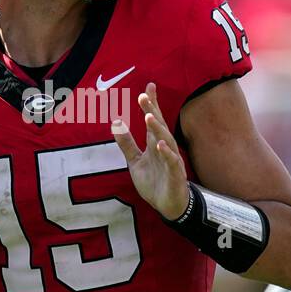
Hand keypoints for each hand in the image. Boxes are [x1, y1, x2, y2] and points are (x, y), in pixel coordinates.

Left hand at [111, 81, 189, 219]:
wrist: (168, 206)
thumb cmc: (154, 182)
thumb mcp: (135, 162)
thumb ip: (126, 144)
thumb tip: (115, 124)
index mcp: (154, 144)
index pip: (153, 120)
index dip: (151, 104)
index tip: (149, 86)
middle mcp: (164, 148)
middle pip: (159, 126)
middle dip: (152, 110)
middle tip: (144, 96)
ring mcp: (171, 161)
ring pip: (166, 141)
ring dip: (157, 128)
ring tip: (148, 116)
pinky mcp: (175, 174)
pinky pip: (172, 162)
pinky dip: (167, 153)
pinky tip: (160, 144)